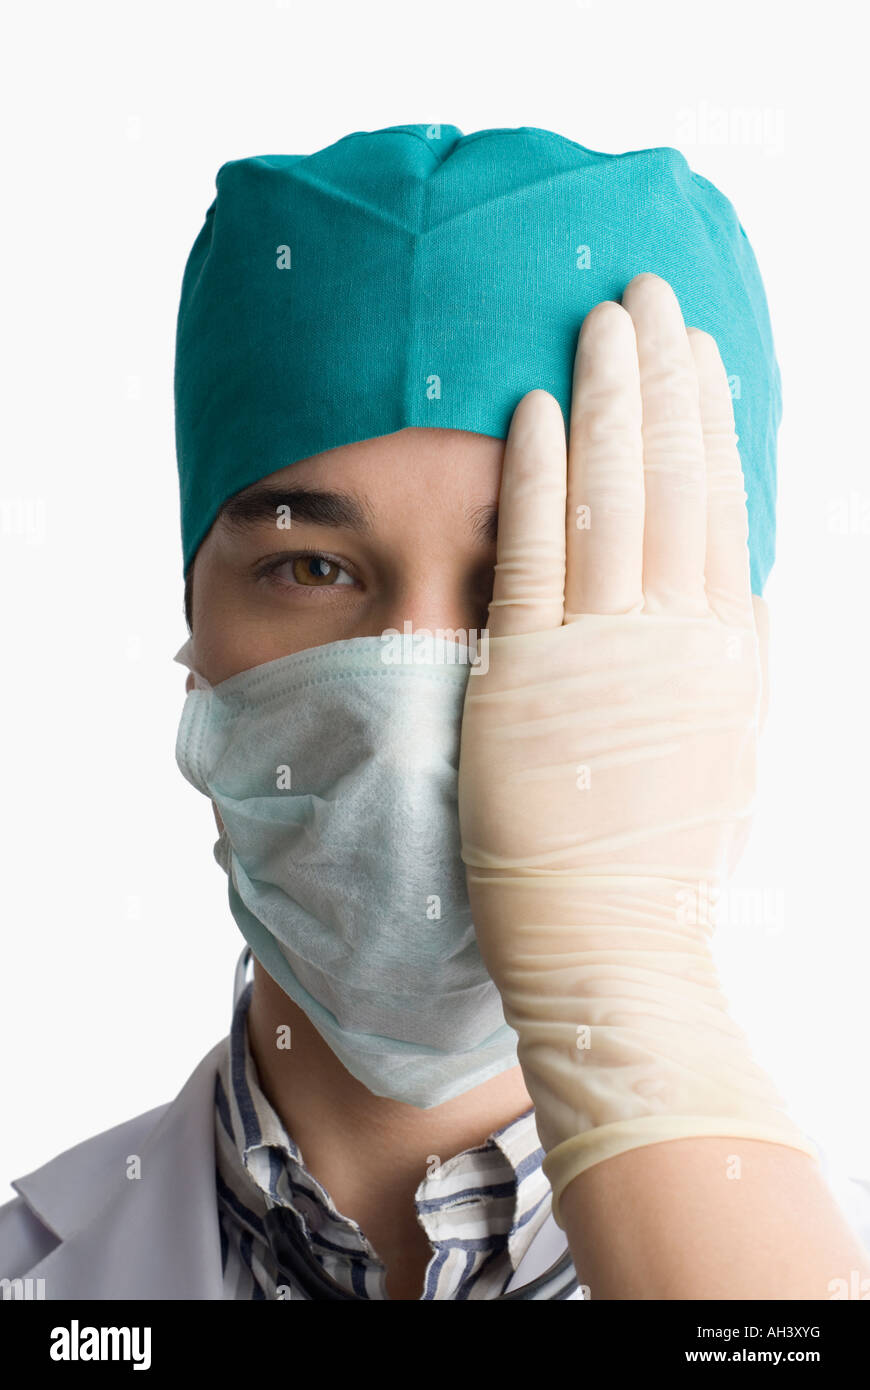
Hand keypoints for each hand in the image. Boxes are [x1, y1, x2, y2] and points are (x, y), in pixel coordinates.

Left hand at [457, 272, 812, 1222]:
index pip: (722, 510)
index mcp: (727, 654)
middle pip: (675, 479)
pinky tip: (534, 408)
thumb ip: (724, 669)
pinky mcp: (532, 675)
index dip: (711, 424)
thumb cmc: (658, 867)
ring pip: (617, 495)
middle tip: (648, 290)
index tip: (701, 356)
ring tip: (603, 315)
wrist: (615, 952)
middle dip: (661, 377)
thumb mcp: (718, 755)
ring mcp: (607, 651)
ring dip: (609, 396)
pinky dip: (540, 475)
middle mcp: (680, 637)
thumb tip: (737, 597)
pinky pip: (538, 553)